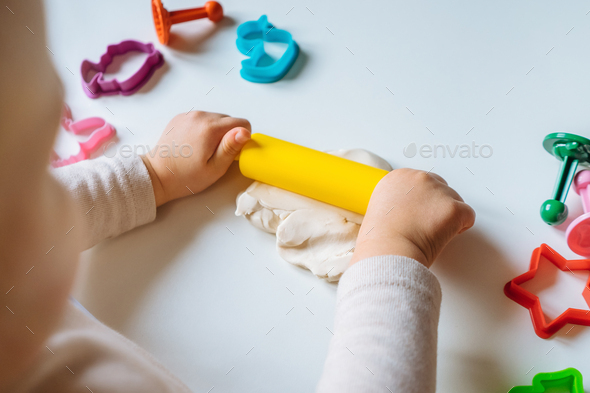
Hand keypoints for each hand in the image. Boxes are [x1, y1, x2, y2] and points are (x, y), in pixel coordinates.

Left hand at [142, 111, 250, 205]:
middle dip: (227, 136)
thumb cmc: (186, 177)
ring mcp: (189, 115)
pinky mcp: (180, 117)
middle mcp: (200, 116)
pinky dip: (202, 129)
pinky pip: (201, 119)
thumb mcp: (215, 168)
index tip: (229, 153)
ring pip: (215, 119)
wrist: (157, 175)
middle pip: (228, 120)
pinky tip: (193, 144)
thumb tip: (245, 131)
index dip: (241, 140)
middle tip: (214, 154)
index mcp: (211, 128)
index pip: (242, 123)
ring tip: (202, 150)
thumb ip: (231, 148)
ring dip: (215, 132)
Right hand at [350, 169, 474, 267]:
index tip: (420, 213)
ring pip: (456, 201)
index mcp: (399, 177)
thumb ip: (397, 200)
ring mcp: (438, 191)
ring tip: (431, 233)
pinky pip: (468, 216)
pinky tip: (443, 236)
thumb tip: (409, 207)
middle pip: (442, 188)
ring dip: (448, 218)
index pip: (423, 182)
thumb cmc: (382, 238)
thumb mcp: (380, 208)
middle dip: (438, 207)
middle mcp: (419, 178)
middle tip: (427, 226)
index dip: (424, 201)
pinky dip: (460, 228)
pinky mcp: (453, 207)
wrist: (388, 251)